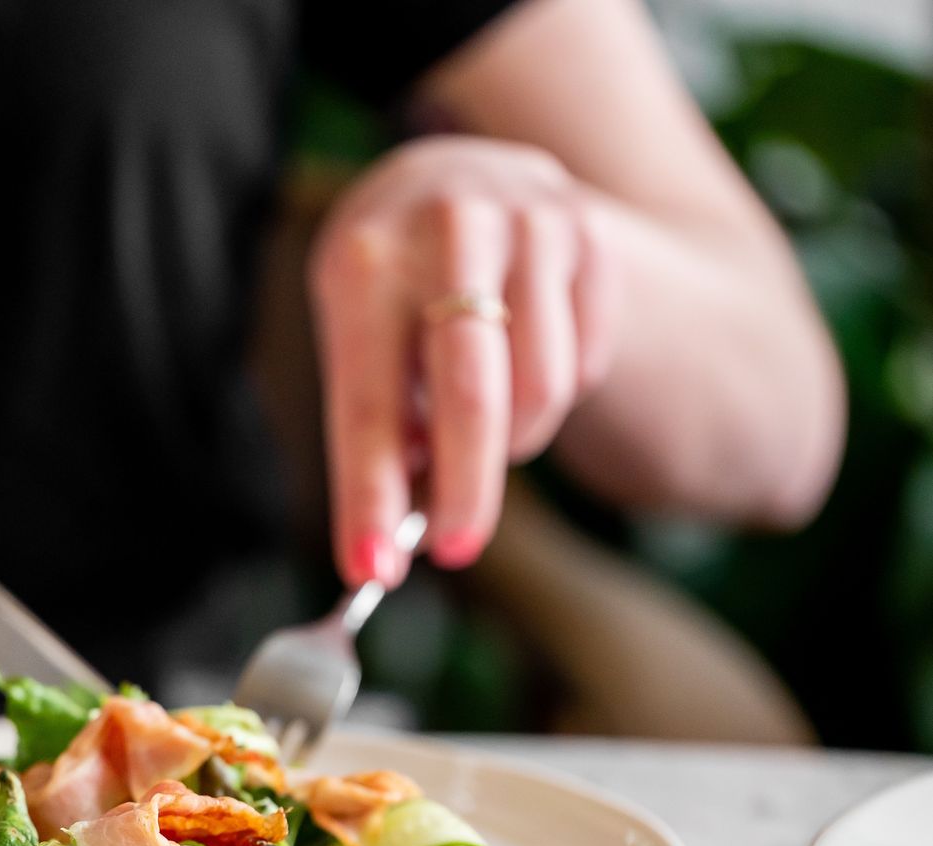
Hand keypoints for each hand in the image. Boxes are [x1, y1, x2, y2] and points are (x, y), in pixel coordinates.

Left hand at [309, 136, 620, 585]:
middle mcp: (448, 229)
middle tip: (454, 548)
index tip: (371, 570)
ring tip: (482, 420)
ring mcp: (529, 224)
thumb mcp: (356, 332)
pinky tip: (524, 359)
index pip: (367, 405)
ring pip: (539, 392)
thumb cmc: (392, 286)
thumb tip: (394, 533)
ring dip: (511, 439)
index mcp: (365, 260)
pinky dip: (552, 393)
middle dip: (465, 494)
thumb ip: (378, 421)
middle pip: (472, 396)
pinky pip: (584, 366)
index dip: (369, 497)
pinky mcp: (589, 236)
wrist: (460, 175)